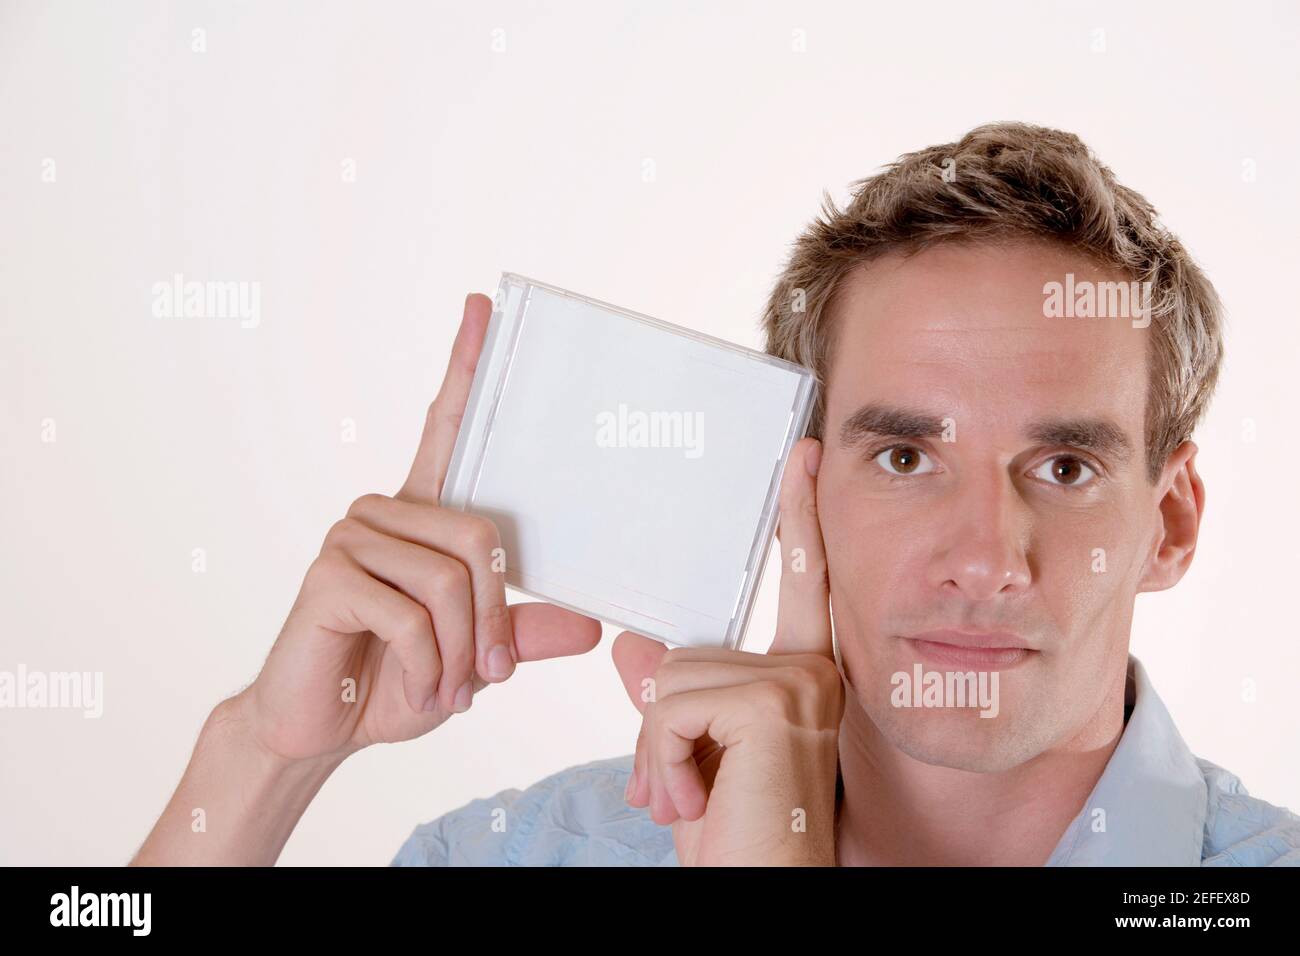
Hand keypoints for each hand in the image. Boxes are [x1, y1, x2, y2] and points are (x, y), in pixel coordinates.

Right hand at [241, 293, 602, 761]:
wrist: (321, 729)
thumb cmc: (395, 679)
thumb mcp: (473, 659)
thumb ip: (523, 634)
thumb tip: (591, 624)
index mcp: (420, 516)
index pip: (446, 428)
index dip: (465, 367)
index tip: (483, 306)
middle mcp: (385, 512)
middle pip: (479, 538)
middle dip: (494, 622)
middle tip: (486, 677)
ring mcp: (352, 536)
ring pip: (450, 580)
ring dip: (462, 653)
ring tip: (447, 688)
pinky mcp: (330, 573)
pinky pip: (412, 615)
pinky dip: (431, 666)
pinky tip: (419, 688)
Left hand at [613, 437, 844, 865]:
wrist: (761, 892)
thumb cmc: (736, 841)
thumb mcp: (691, 761)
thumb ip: (669, 700)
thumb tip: (630, 646)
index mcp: (802, 677)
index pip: (799, 583)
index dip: (800, 518)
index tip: (806, 454)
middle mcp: (812, 672)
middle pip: (686, 654)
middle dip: (661, 726)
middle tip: (682, 788)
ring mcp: (798, 682)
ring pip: (670, 679)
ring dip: (657, 749)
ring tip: (692, 799)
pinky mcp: (772, 700)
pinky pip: (667, 705)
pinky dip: (658, 760)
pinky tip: (691, 800)